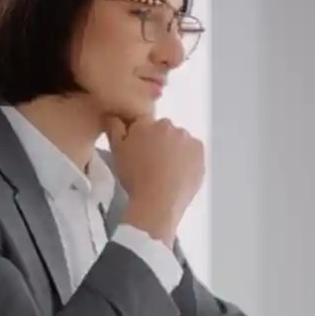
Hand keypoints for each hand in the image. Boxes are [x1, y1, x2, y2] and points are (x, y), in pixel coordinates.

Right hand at [104, 115, 204, 245]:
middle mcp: (168, 125)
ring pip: (179, 139)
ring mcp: (187, 138)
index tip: (141, 153)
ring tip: (168, 170)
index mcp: (146, 123)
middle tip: (154, 163)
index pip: (144, 123)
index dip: (142, 138)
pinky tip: (180, 172)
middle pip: (163, 130)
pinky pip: (193, 150)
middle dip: (159, 141)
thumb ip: (114, 128)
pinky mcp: (200, 151)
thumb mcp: (116, 152)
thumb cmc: (134, 177)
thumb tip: (114, 113)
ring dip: (175, 149)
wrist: (157, 202)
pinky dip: (188, 157)